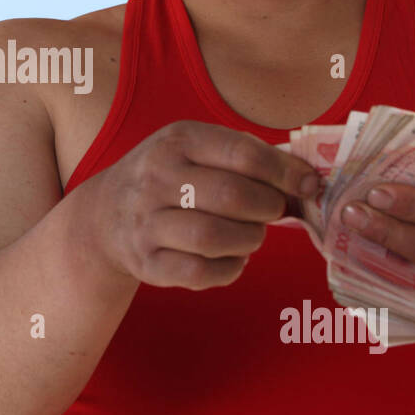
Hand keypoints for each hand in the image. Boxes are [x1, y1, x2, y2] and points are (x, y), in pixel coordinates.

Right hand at [91, 120, 321, 290]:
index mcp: (177, 141)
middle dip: (268, 208)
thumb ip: (249, 159)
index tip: (308, 185)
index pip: (244, 154)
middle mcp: (156, 177)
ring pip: (214, 236)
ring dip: (250, 239)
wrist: (105, 213)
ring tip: (252, 235)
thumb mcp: (198, 149)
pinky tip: (233, 258)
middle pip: (232, 196)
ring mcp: (146, 222)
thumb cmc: (171, 177)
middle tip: (273, 211)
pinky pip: (199, 272)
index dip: (286, 173)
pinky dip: (229, 269)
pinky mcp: (146, 263)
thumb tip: (309, 182)